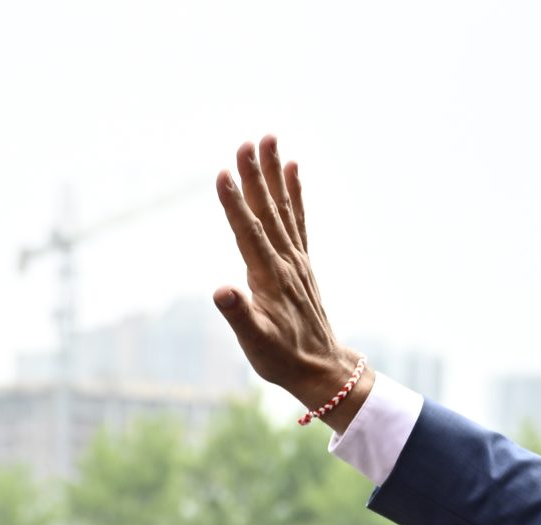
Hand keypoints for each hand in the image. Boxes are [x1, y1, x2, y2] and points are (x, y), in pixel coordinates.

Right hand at [211, 136, 361, 416]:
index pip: (249, 232)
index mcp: (269, 277)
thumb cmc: (281, 358)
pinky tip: (292, 168)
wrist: (321, 368)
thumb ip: (238, 315)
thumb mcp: (254, 343)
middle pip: (268, 210)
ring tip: (269, 140)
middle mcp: (286, 261)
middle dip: (256, 175)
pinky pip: (296, 219)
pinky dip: (294, 192)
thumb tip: (220, 291)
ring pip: (282, 208)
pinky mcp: (300, 262)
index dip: (235, 203)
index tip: (223, 172)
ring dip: (274, 173)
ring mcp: (296, 259)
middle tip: (247, 141)